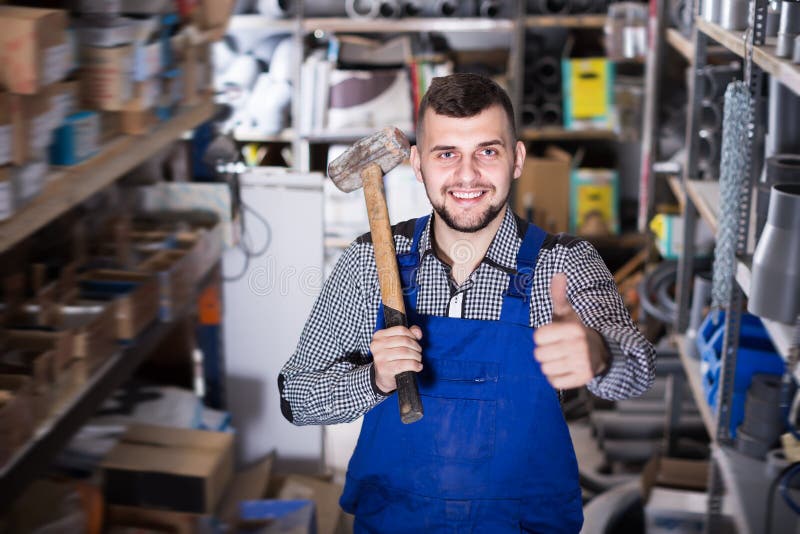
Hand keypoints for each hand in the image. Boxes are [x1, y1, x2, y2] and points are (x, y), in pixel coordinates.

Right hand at [370, 325, 422, 393]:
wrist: (382, 378)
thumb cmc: (391, 359)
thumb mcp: (397, 344)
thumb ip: (409, 334)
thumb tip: (418, 332)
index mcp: (378, 336)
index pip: (400, 329)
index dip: (412, 335)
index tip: (415, 342)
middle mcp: (377, 345)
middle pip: (404, 340)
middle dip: (416, 347)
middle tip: (418, 352)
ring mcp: (380, 357)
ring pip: (405, 352)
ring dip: (416, 356)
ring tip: (418, 359)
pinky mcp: (385, 369)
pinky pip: (405, 364)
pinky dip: (415, 365)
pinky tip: (418, 367)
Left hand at [533, 273, 609, 388]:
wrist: (598, 351)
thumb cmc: (574, 331)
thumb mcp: (566, 313)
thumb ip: (559, 295)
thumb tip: (558, 274)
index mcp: (574, 328)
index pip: (538, 337)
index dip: (542, 337)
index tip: (553, 335)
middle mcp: (580, 346)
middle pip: (539, 354)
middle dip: (544, 352)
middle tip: (557, 348)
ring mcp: (583, 363)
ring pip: (546, 369)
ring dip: (550, 365)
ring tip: (561, 358)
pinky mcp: (584, 379)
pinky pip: (555, 382)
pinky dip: (556, 377)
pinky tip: (565, 369)